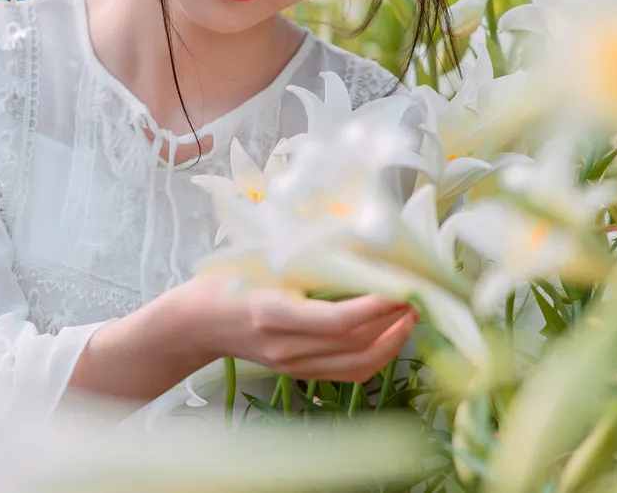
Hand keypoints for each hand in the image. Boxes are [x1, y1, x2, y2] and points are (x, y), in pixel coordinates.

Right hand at [170, 272, 417, 382]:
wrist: (196, 321)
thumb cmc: (230, 279)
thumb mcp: (267, 257)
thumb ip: (314, 254)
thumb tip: (369, 243)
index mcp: (274, 313)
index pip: (339, 320)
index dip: (377, 306)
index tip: (404, 285)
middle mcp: (286, 347)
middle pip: (355, 344)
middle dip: (394, 321)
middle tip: (421, 295)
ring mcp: (292, 365)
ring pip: (357, 365)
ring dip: (392, 343)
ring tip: (412, 316)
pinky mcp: (298, 373)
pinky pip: (347, 373)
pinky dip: (376, 357)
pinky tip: (390, 335)